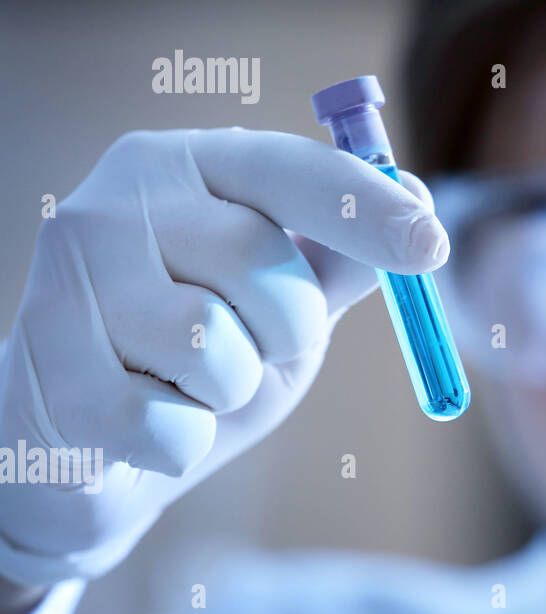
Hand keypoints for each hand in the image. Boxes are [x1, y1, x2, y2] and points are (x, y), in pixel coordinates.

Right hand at [0, 127, 445, 587]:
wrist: (85, 446)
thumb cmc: (200, 356)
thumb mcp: (282, 304)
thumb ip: (339, 259)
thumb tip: (416, 196)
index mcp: (181, 166)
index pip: (286, 169)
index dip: (366, 207)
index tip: (433, 245)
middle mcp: (113, 204)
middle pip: (258, 259)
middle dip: (289, 326)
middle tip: (257, 344)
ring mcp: (66, 284)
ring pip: (214, 346)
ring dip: (232, 388)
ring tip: (186, 384)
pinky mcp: (45, 374)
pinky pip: (170, 425)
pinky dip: (183, 443)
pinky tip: (143, 425)